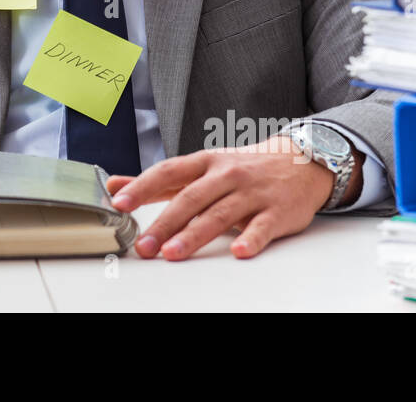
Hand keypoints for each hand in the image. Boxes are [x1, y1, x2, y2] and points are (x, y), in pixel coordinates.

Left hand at [106, 135, 356, 259]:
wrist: (301, 161)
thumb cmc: (242, 168)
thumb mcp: (200, 167)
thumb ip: (159, 180)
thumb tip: (114, 185)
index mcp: (205, 163)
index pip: (168, 172)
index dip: (143, 187)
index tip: (120, 203)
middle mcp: (226, 175)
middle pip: (190, 198)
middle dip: (164, 223)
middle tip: (144, 246)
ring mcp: (252, 193)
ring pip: (219, 214)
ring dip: (194, 235)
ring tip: (172, 254)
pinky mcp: (277, 212)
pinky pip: (262, 227)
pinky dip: (250, 239)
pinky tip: (237, 252)